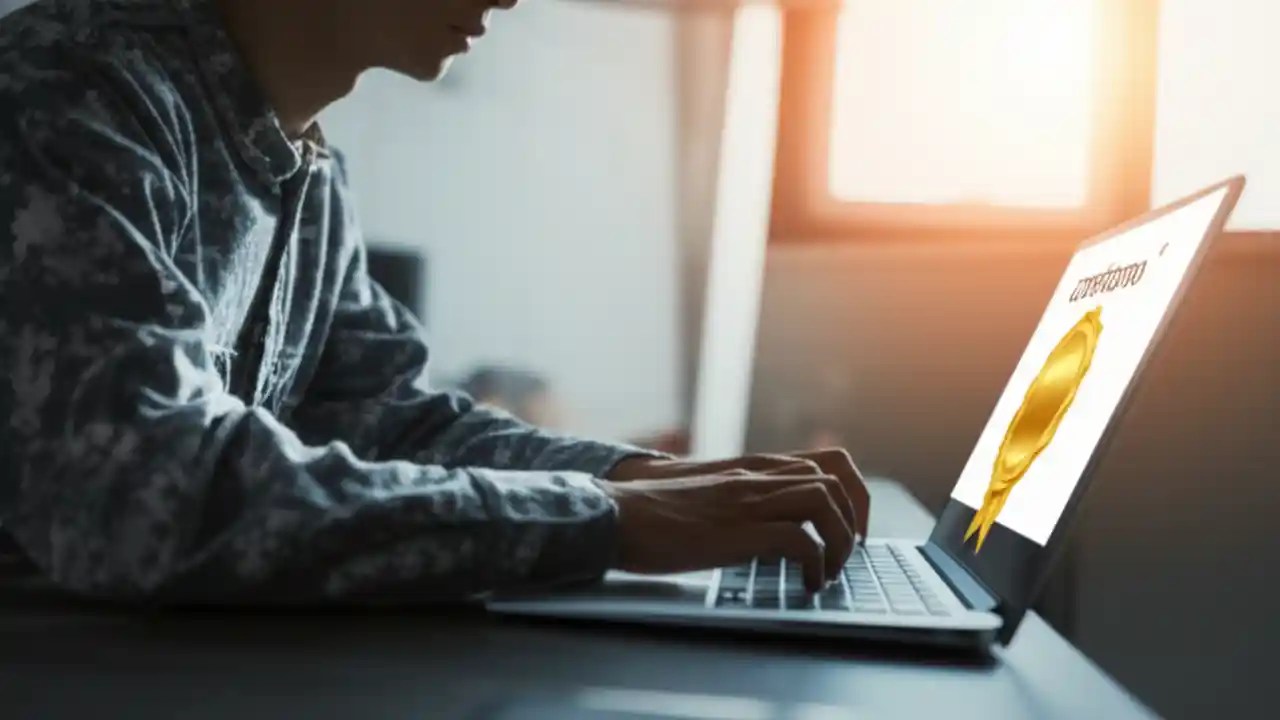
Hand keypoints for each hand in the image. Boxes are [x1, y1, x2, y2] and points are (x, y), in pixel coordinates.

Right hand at [599, 472, 854, 591]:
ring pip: (824, 502)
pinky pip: (799, 540)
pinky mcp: (737, 531)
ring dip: (838, 541)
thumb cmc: (653, 515)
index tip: (849, 529)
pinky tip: (804, 584)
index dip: (851, 495)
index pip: (824, 462)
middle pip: (833, 480)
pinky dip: (814, 563)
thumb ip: (741, 504)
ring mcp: (747, 502)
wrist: (616, 514)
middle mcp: (755, 478)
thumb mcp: (709, 499)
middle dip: (852, 521)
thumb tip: (769, 534)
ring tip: (828, 572)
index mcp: (751, 470)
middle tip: (845, 556)